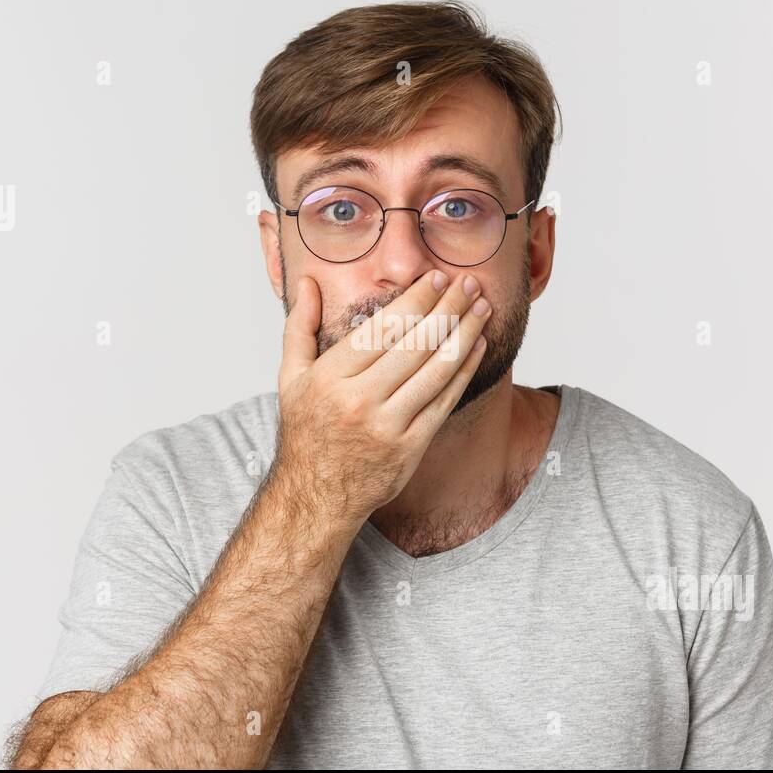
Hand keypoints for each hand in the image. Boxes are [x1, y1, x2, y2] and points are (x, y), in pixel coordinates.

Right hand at [273, 269, 490, 525]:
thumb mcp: (290, 377)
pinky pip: (444, 401)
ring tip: (482, 309)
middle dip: (448, 308)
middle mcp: (358, 400)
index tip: (438, 278)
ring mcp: (387, 426)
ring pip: (435, 370)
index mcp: (330, 377)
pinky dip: (463, 371)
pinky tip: (476, 347)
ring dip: (464, 335)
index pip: (382, 328)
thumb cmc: (307, 429)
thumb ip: (299, 327)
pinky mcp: (410, 448)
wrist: (316, 494)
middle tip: (469, 285)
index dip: (416, 299)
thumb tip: (308, 282)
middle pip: (414, 344)